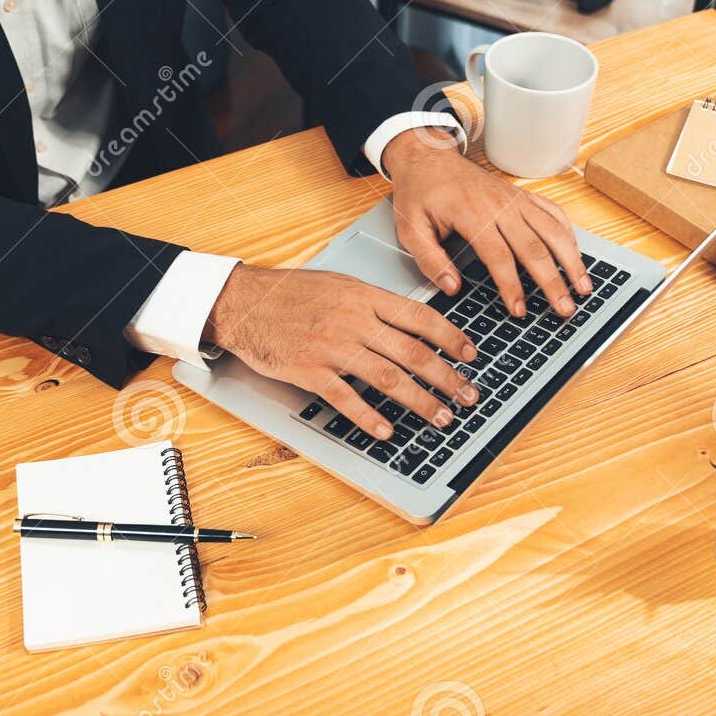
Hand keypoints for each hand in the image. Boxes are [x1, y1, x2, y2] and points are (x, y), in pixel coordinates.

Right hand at [204, 264, 480, 439]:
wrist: (244, 303)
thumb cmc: (290, 293)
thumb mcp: (339, 284)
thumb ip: (372, 303)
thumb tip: (410, 322)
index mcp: (364, 297)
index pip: (420, 317)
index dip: (450, 337)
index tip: (470, 354)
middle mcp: (353, 321)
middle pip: (412, 352)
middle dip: (447, 377)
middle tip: (469, 395)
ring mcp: (332, 347)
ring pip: (387, 377)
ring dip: (420, 401)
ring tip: (442, 417)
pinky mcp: (310, 371)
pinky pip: (345, 398)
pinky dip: (368, 417)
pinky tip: (386, 431)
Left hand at [381, 128, 592, 317]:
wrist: (428, 157)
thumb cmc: (420, 193)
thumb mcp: (410, 229)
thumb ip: (429, 260)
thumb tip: (451, 287)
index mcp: (472, 214)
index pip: (498, 256)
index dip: (512, 286)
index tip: (519, 310)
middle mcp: (500, 206)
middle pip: (534, 247)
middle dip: (553, 281)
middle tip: (565, 309)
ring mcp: (515, 199)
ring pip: (552, 230)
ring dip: (571, 259)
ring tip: (583, 286)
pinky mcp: (522, 196)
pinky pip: (553, 213)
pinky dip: (569, 235)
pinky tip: (576, 255)